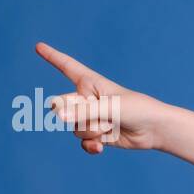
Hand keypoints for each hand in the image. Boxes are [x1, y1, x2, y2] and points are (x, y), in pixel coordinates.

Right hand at [34, 41, 168, 153]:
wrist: (155, 129)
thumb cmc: (137, 109)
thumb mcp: (110, 107)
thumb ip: (84, 112)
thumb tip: (59, 117)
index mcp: (90, 82)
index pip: (67, 66)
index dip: (52, 57)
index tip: (38, 46)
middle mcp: (87, 98)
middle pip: (63, 106)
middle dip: (78, 113)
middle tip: (99, 115)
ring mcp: (90, 117)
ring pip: (74, 127)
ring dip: (92, 130)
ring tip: (112, 126)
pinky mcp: (97, 134)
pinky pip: (82, 141)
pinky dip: (91, 145)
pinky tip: (101, 147)